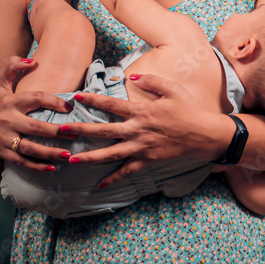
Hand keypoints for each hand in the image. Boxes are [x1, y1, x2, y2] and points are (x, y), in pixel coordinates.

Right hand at [0, 55, 75, 172]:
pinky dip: (36, 167)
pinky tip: (52, 168)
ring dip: (50, 153)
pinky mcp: (1, 151)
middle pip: (35, 128)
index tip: (70, 107)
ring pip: (29, 148)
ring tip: (68, 155)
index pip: (36, 98)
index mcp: (11, 101)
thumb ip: (13, 66)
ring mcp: (4, 137)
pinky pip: (20, 161)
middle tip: (76, 133)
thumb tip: (32, 61)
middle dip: (57, 132)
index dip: (54, 102)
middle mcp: (8, 120)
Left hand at [55, 74, 231, 186]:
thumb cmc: (188, 109)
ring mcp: (141, 148)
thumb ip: (151, 81)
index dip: (93, 100)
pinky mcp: (147, 160)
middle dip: (81, 131)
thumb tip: (131, 78)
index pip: (111, 105)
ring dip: (89, 157)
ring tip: (71, 160)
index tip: (77, 97)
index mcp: (142, 111)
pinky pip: (127, 171)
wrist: (203, 134)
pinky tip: (99, 184)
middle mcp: (137, 131)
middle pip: (103, 132)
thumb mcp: (172, 88)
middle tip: (61, 131)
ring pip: (110, 154)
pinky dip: (113, 179)